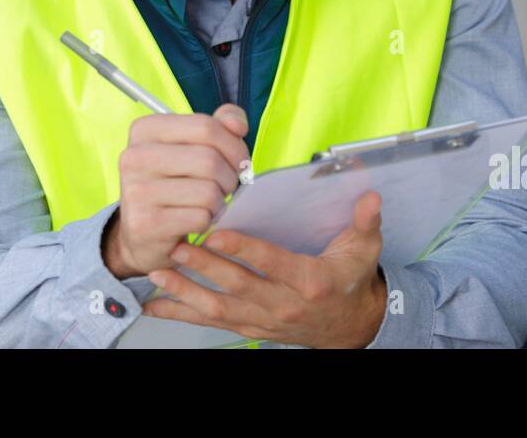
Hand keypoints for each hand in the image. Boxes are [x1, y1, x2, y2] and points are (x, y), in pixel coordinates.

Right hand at [104, 104, 249, 278]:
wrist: (142, 234)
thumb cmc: (175, 182)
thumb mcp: (192, 147)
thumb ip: (220, 125)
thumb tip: (238, 124)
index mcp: (145, 129)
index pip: (206, 127)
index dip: (233, 145)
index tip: (236, 161)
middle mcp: (134, 157)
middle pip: (209, 160)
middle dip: (230, 177)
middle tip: (226, 187)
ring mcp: (136, 191)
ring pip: (208, 191)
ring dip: (220, 202)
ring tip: (210, 204)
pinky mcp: (144, 224)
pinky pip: (200, 218)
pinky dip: (208, 222)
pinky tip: (196, 222)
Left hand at [142, 190, 388, 347]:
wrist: (351, 326)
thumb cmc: (351, 280)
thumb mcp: (364, 249)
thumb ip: (365, 222)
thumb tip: (371, 198)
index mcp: (309, 280)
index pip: (271, 263)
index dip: (243, 249)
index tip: (216, 234)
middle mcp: (283, 304)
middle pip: (238, 286)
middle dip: (204, 268)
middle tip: (175, 247)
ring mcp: (263, 320)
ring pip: (219, 308)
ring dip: (186, 292)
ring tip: (158, 275)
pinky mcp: (250, 328)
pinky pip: (211, 322)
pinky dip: (181, 313)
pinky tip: (156, 304)